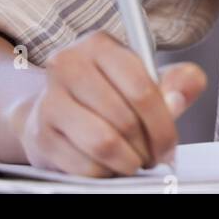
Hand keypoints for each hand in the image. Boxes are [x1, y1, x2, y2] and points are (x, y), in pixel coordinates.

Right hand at [15, 29, 206, 176]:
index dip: (163, 124)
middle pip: (124, 119)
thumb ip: (175, 82)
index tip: (169, 144)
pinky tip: (110, 165)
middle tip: (153, 157)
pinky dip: (104, 173)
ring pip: (104, 144)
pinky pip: (84, 165)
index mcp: (99, 45)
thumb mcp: (144, 77)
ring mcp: (49, 100)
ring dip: (128, 162)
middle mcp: (69, 65)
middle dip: (147, 147)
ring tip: (135, 162)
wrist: (53, 107)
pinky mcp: (40, 135)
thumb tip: (179, 98)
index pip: (142, 89)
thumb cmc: (106, 91)